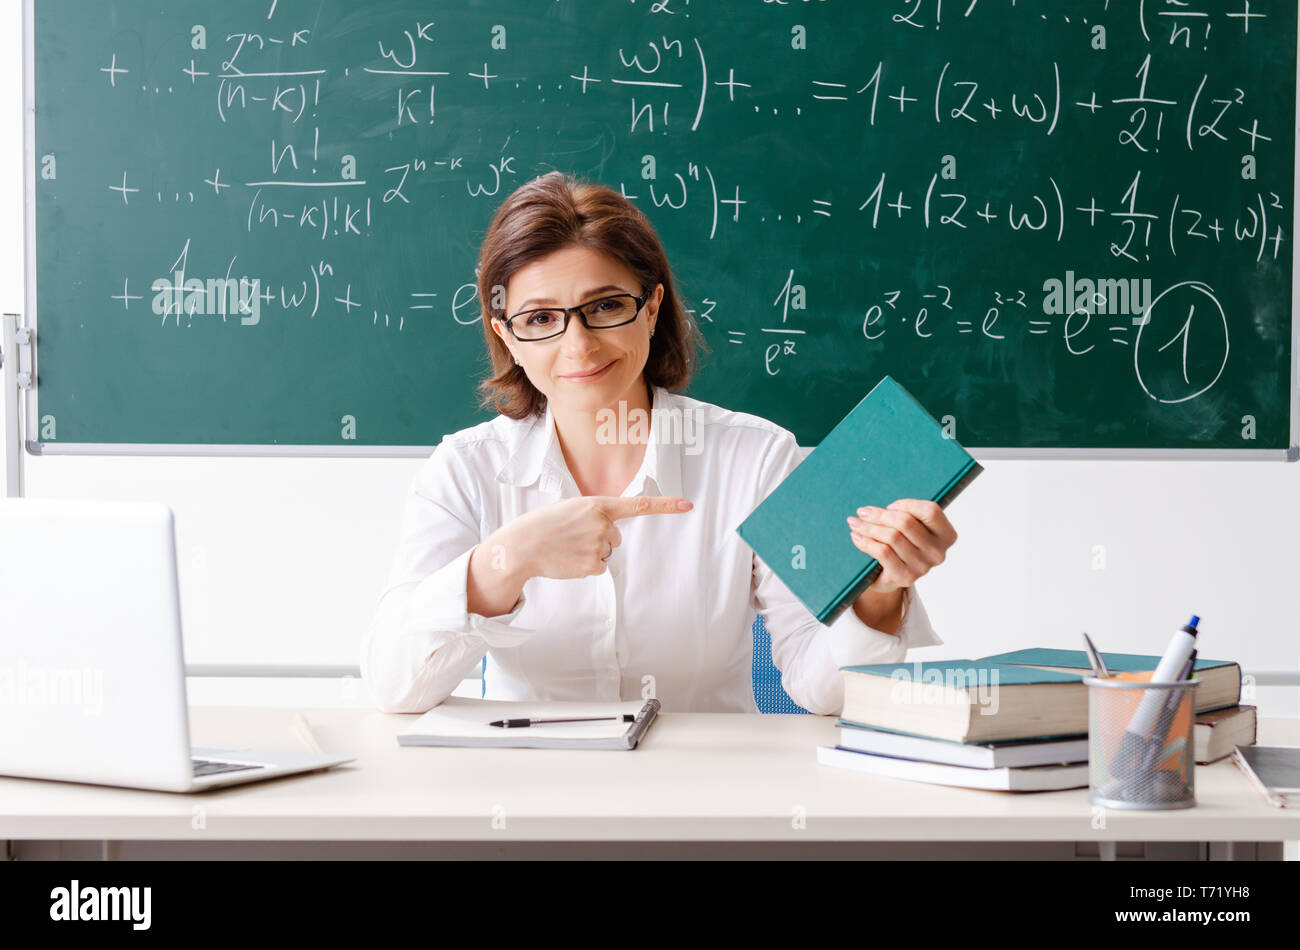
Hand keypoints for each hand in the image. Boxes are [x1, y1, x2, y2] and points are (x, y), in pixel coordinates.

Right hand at [500, 495, 693, 580]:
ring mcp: (598, 545)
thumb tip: (609, 532)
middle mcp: (602, 524)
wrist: (523, 545)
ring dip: (590, 552)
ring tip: (567, 547)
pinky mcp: (592, 565)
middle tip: (573, 536)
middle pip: (616, 537)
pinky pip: (599, 567)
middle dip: (598, 538)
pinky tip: (569, 560)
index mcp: (598, 504)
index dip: (666, 505)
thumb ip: (593, 513)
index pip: (639, 504)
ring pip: (607, 553)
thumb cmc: (544, 524)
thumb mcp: (571, 508)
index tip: (688, 504)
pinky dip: (586, 566)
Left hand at [845, 499, 956, 593]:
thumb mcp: (911, 528)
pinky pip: (882, 552)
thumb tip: (868, 511)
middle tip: (862, 512)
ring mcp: (923, 567)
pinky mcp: (906, 577)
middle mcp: (938, 552)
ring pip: (892, 537)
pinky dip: (866, 542)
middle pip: (906, 523)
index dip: (907, 504)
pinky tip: (856, 537)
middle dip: (880, 515)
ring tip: (855, 523)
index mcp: (946, 535)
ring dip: (868, 527)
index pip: (931, 511)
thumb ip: (903, 514)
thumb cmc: (903, 544)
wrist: (892, 576)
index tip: (889, 506)